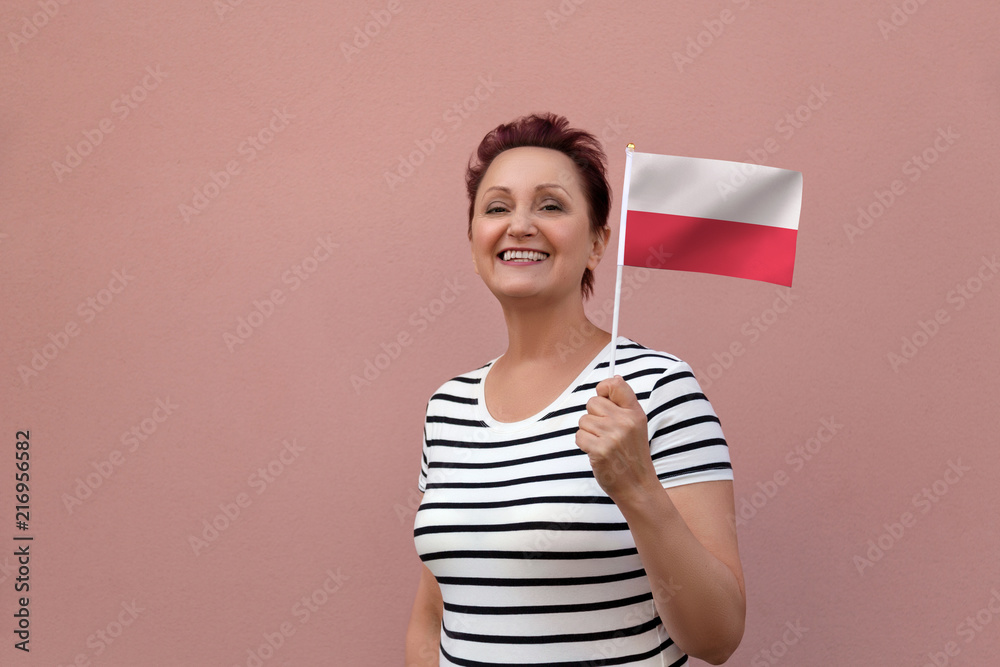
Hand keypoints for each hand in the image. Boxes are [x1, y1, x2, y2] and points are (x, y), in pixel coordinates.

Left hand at [575, 375, 658, 504]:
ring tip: (603, 444)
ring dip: (588, 433)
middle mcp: (624, 422)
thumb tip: (614, 378)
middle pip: (592, 402)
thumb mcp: (637, 426)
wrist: (637, 486)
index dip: (603, 389)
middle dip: (593, 416)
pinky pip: (579, 436)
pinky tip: (597, 452)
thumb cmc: (633, 456)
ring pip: (584, 420)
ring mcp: (612, 436)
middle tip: (605, 432)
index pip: (615, 385)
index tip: (604, 399)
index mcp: (635, 413)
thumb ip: (624, 403)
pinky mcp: (600, 450)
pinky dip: (584, 445)